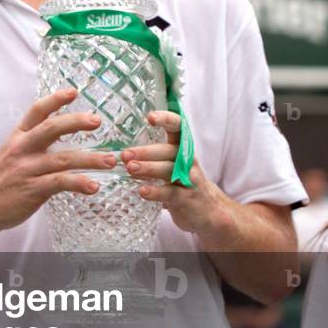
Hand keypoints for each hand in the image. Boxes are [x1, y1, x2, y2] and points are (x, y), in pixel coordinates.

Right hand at [0, 87, 117, 233]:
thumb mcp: (10, 154)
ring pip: (63, 158)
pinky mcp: (32, 190)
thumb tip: (59, 133)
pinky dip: (79, 183)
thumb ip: (31, 143)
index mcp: (17, 138)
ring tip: (110, 161)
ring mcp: (27, 169)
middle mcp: (22, 149)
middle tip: (97, 121)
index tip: (73, 92)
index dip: (55, 99)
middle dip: (76, 122)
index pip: (36, 111)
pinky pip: (60, 183)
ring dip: (90, 159)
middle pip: (51, 128)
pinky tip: (94, 187)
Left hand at [124, 110, 226, 234]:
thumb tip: (118, 150)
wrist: (209, 210)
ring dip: (148, 168)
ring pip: (169, 171)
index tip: (150, 117)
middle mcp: (187, 161)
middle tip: (124, 154)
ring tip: (130, 168)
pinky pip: (171, 193)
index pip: (178, 128)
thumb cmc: (181, 183)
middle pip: (168, 151)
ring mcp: (190, 180)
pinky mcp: (187, 199)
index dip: (166, 119)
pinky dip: (156, 192)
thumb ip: (151, 156)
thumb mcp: (170, 165)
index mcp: (181, 149)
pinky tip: (142, 191)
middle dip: (145, 152)